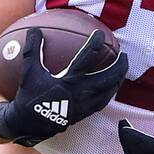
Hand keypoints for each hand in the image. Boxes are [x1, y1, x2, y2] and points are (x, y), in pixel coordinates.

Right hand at [0, 27, 128, 146]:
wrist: (29, 124)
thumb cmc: (29, 96)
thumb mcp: (29, 71)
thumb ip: (33, 50)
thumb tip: (34, 29)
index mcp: (70, 81)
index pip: (88, 58)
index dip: (95, 43)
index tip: (100, 34)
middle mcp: (81, 93)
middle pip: (109, 77)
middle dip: (119, 65)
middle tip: (124, 55)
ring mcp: (85, 105)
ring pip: (109, 92)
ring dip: (118, 80)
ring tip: (121, 72)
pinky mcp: (84, 114)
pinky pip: (103, 102)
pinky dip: (109, 93)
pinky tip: (109, 89)